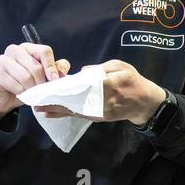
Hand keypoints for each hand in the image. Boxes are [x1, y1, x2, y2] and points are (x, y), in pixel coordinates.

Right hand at [0, 42, 69, 117]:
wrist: (5, 97)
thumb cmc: (26, 83)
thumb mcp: (43, 76)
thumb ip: (55, 70)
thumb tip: (61, 73)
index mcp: (28, 48)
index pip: (44, 51)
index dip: (51, 66)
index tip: (54, 79)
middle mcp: (14, 50)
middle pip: (36, 66)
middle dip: (41, 82)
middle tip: (41, 89)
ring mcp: (3, 61)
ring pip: (26, 77)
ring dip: (31, 88)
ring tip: (31, 92)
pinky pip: (16, 85)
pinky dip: (21, 92)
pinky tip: (20, 93)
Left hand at [33, 59, 165, 123]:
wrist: (145, 102)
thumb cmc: (134, 82)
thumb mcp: (123, 67)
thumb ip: (103, 67)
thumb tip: (83, 71)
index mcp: (112, 83)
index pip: (87, 84)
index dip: (70, 86)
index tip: (54, 85)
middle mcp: (105, 99)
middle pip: (77, 98)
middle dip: (57, 99)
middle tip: (38, 98)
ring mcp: (102, 111)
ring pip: (76, 109)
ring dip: (57, 109)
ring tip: (39, 107)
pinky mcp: (100, 117)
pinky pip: (79, 115)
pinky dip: (64, 115)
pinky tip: (50, 114)